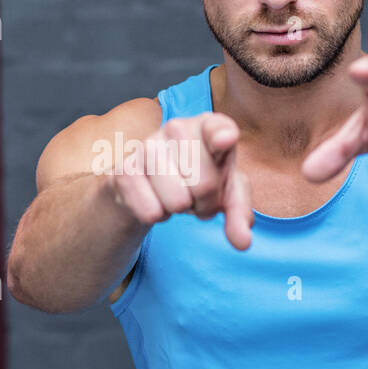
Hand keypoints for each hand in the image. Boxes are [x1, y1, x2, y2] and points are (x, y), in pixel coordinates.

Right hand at [109, 112, 254, 248]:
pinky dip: (158, 215)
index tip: (225, 141)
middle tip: (196, 194)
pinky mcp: (125, 169)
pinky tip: (155, 197)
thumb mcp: (226, 192)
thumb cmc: (197, 179)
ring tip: (176, 194)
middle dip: (205, 203)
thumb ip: (239, 214)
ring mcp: (148, 145)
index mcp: (208, 126)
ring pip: (178, 201)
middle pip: (206, 185)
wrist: (148, 181)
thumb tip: (242, 242)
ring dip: (180, 209)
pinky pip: (152, 212)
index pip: (219, 128)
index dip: (223, 136)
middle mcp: (177, 127)